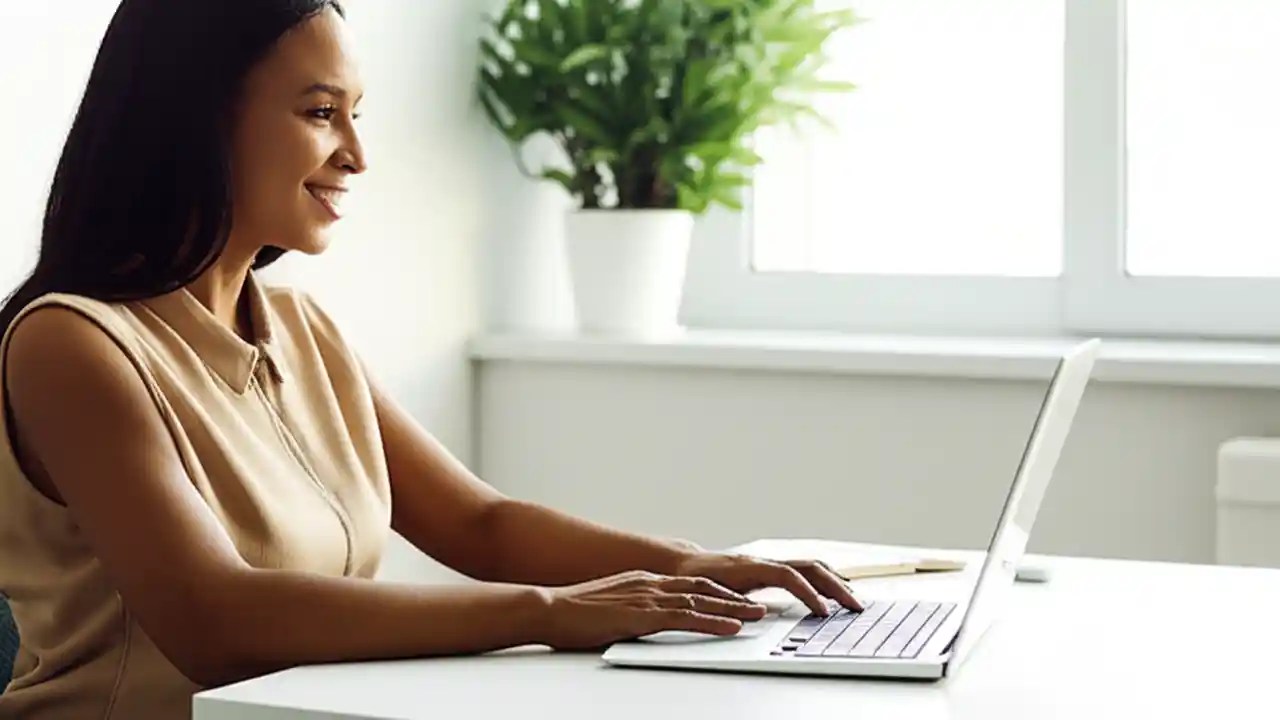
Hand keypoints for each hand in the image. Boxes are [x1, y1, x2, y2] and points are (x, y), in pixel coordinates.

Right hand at [536, 570, 769, 649]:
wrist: (548, 608)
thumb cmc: (571, 614)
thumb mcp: (609, 608)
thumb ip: (631, 611)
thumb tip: (642, 623)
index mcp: (642, 581)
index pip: (688, 583)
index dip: (716, 591)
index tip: (736, 599)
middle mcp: (649, 583)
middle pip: (702, 588)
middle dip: (733, 598)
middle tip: (758, 606)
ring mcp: (647, 597)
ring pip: (701, 600)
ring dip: (732, 609)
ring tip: (756, 616)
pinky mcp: (643, 615)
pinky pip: (686, 617)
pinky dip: (713, 622)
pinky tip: (731, 628)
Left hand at [673, 551, 861, 615]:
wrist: (687, 566)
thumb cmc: (697, 579)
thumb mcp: (711, 592)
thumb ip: (732, 600)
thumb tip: (753, 613)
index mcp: (753, 567)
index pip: (790, 576)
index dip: (809, 593)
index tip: (823, 612)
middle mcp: (767, 562)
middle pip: (810, 567)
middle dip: (835, 587)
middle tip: (855, 607)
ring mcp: (772, 564)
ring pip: (812, 567)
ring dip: (834, 582)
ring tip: (853, 600)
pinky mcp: (773, 570)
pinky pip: (805, 571)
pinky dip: (823, 580)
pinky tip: (834, 592)